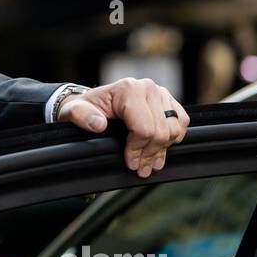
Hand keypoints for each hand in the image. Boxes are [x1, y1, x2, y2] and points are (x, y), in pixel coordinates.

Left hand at [56, 77, 189, 177]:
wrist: (95, 102)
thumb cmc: (86, 108)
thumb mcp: (74, 111)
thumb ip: (82, 116)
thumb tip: (98, 124)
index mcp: (128, 89)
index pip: (144, 128)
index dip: (137, 150)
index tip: (130, 163)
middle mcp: (148, 88)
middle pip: (161, 131)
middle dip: (149, 154)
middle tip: (140, 169)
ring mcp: (160, 93)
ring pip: (174, 129)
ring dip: (162, 150)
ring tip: (149, 162)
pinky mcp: (168, 101)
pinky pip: (182, 122)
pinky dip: (174, 138)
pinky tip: (160, 148)